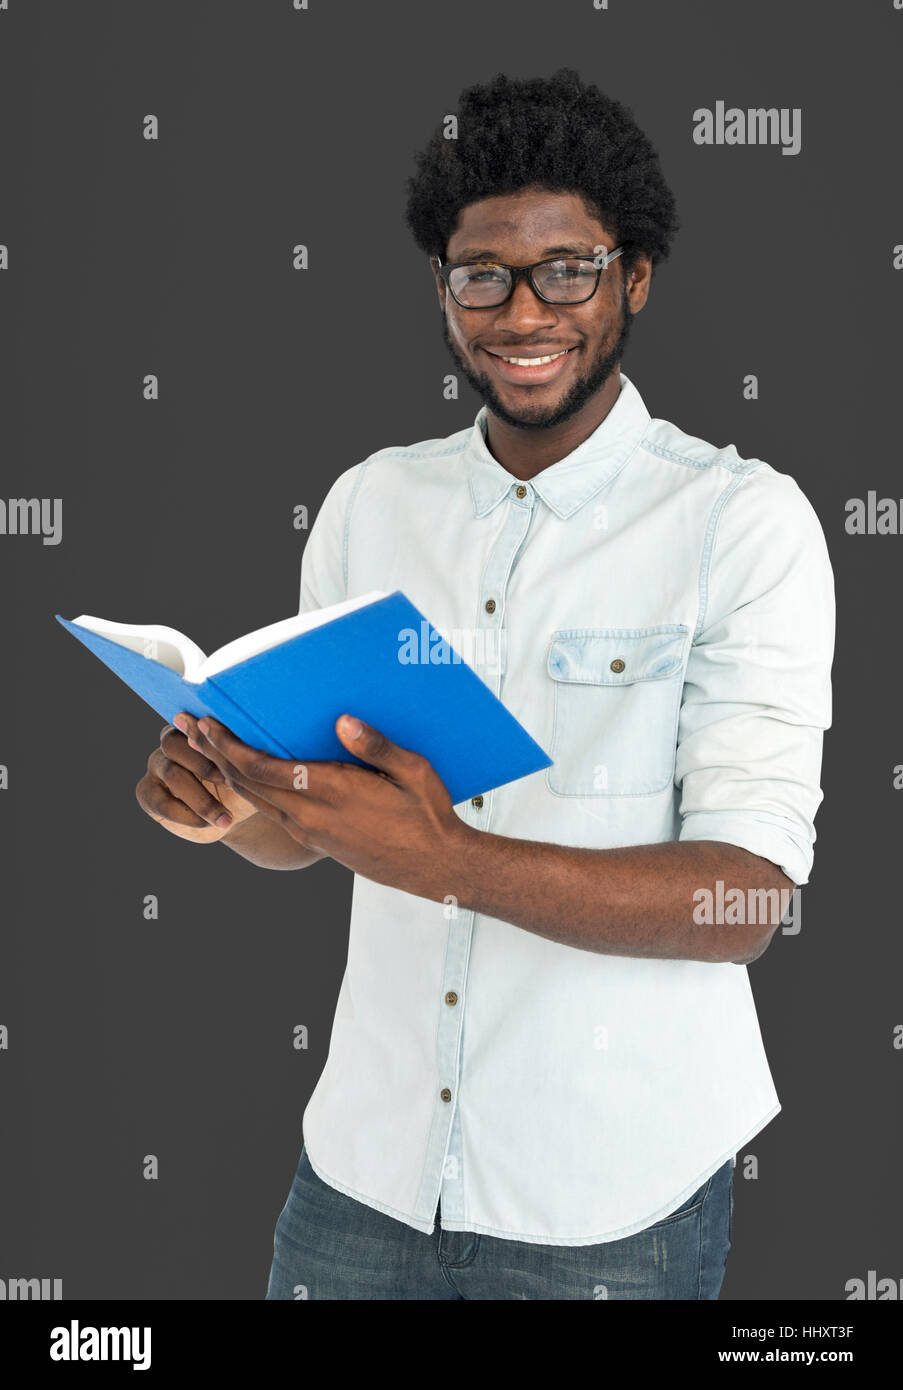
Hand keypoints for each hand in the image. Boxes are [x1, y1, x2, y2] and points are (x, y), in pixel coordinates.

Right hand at [135, 720, 258, 842]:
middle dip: (203, 766)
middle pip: (173, 744)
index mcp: (194, 727)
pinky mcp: (147, 793)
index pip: (193, 724)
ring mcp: (156, 766)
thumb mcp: (248, 770)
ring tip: (226, 818)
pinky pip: (160, 801)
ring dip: (201, 799)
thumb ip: (243, 753)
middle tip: (230, 783)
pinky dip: (186, 815)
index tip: (236, 760)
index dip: (211, 741)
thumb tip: (254, 746)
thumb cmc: (243, 785)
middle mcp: (170, 742)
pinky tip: (207, 824)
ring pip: (172, 774)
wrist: (230, 815)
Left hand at [176, 711, 471, 896]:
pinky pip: (272, 813)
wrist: (434, 866)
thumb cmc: (427, 816)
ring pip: (256, 800)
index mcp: (331, 793)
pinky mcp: (316, 841)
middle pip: (247, 783)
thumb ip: (376, 746)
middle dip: (215, 754)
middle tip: (190, 728)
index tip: (209, 724)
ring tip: (208, 748)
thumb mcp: (413, 772)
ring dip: (227, 772)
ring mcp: (311, 832)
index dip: (230, 746)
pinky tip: (247, 778)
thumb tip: (343, 721)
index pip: (263, 768)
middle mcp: (312, 816)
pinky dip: (250, 791)